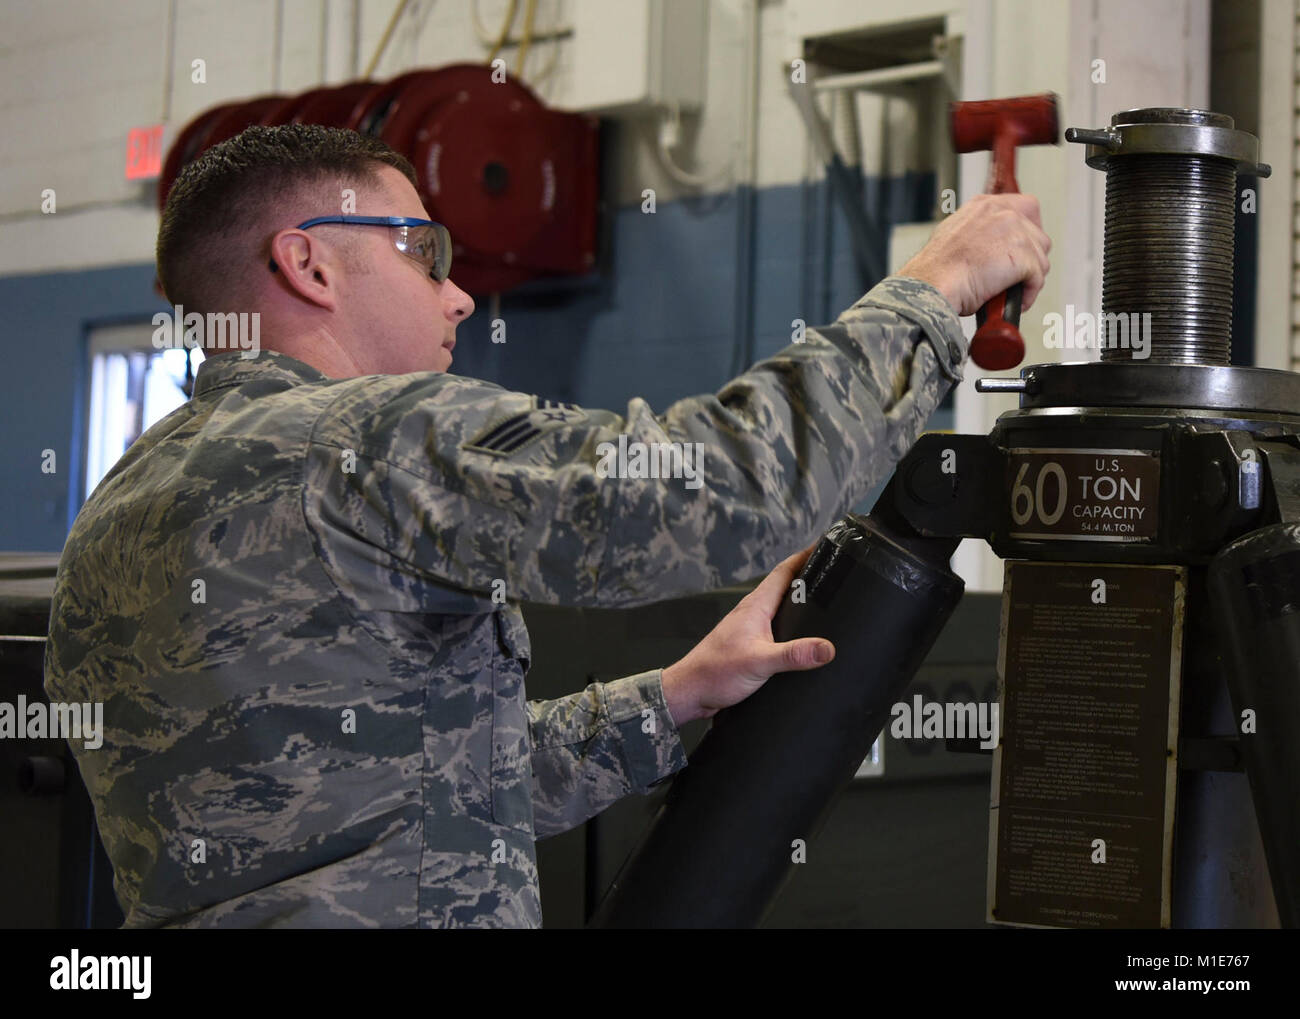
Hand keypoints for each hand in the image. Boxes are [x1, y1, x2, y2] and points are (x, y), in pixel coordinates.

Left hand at [659, 546, 834, 725]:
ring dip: (799, 604)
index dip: (804, 557)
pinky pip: (776, 630)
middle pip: (784, 588)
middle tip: (832, 574)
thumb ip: (794, 654)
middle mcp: (753, 613)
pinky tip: (801, 639)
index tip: (824, 546)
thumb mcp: (760, 661)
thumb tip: (827, 648)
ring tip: (824, 604)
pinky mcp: (750, 646)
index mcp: (755, 606)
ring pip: (780, 610)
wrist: (691, 692)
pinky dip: (792, 628)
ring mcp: (751, 629)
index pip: (783, 572)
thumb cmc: (715, 671)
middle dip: (807, 578)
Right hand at [898, 192, 1051, 316]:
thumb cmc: (936, 271)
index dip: (1027, 233)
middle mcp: (1002, 212)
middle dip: (1030, 259)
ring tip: (1010, 291)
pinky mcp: (1022, 255)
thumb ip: (978, 233)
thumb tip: (992, 247)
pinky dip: (1028, 294)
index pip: (1025, 209)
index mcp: (985, 206)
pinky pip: (1038, 278)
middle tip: (1014, 276)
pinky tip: (1013, 301)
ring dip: (1029, 278)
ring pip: (1041, 258)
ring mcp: (1014, 232)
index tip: (1021, 250)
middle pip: (1037, 236)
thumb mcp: (954, 236)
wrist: (931, 285)